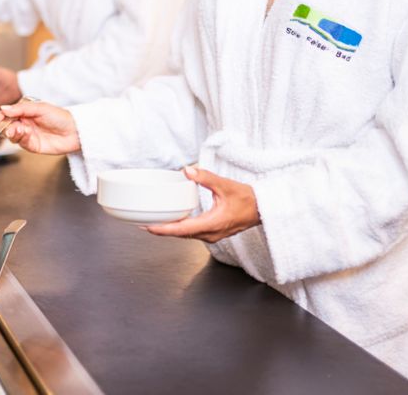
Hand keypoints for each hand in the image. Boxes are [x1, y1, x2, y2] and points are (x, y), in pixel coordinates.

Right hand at [0, 98, 79, 155]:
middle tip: (10, 128)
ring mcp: (28, 135)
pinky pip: (22, 144)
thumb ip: (20, 109)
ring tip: (21, 130)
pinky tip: (28, 134)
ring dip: (14, 134)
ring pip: (13, 136)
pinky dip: (22, 139)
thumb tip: (3, 108)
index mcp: (25, 112)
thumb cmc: (60, 116)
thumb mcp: (39, 108)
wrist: (75, 131)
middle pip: (7, 127)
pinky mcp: (33, 146)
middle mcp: (25, 123)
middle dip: (5, 128)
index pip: (7, 115)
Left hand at [144, 166, 260, 242]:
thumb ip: (206, 178)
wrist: (263, 209)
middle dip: (162, 230)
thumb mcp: (226, 185)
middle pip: (181, 235)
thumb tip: (188, 171)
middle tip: (144, 223)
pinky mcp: (214, 233)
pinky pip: (193, 233)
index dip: (164, 229)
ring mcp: (213, 235)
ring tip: (155, 223)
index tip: (149, 227)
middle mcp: (211, 233)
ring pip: (186, 235)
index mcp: (212, 224)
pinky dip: (181, 228)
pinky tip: (174, 221)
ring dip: (171, 230)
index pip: (182, 230)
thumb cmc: (248, 200)